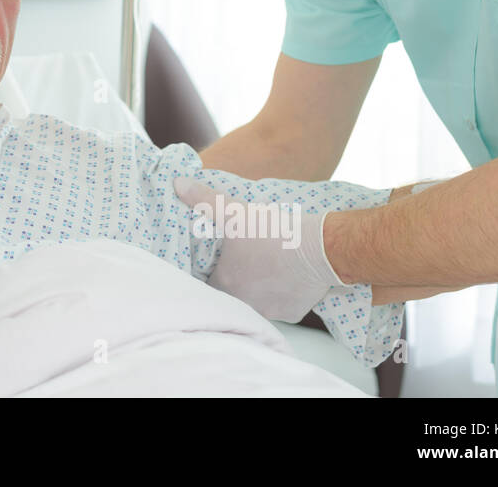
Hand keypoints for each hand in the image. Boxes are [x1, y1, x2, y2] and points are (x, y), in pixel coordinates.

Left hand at [172, 177, 344, 321]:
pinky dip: (280, 296)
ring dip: (255, 289)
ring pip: (255, 302)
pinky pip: (280, 307)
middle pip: (230, 294)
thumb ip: (203, 198)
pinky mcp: (292, 314)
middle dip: (232, 280)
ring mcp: (269, 311)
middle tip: (242, 261)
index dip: (207, 270)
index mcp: (225, 282)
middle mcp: (244, 303)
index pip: (205, 282)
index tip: (215, 259)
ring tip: (263, 268)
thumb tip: (177, 184)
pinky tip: (283, 279)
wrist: (320, 248)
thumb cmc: (273, 231)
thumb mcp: (234, 210)